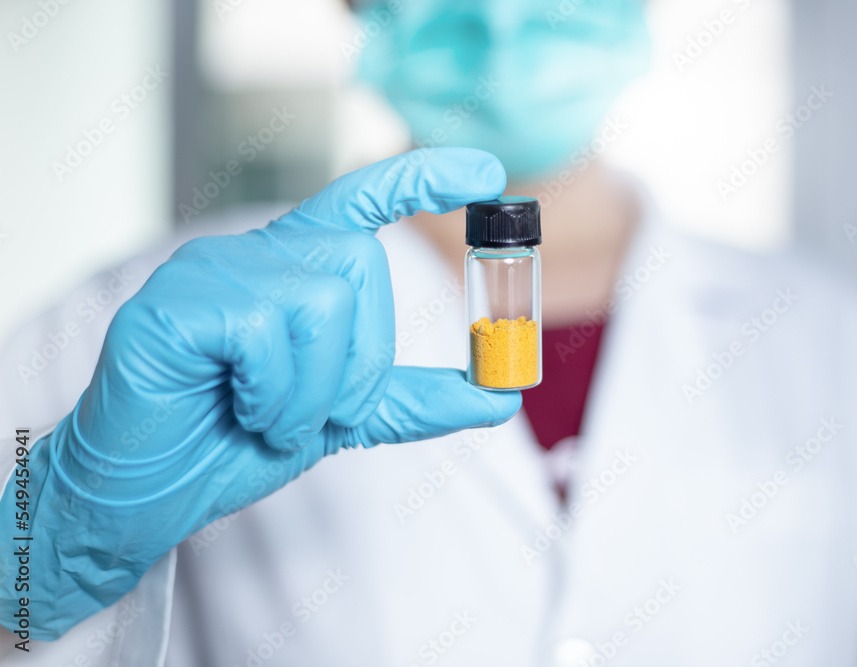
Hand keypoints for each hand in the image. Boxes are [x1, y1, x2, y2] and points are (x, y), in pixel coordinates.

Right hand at [0, 148, 519, 638]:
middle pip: (360, 263)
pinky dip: (275, 395)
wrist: (154, 488)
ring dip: (315, 390)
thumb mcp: (342, 415)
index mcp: (296, 268)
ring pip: (321, 302)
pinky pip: (265, 333)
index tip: (488, 172)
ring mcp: (211, 270)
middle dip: (361, 359)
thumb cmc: (236, 438)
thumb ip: (412, 398)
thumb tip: (498, 397)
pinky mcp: (173, 303)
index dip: (424, 179)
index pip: (364, 199)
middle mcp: (257, 253)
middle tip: (318, 411)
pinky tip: (242, 411)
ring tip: (272, 418)